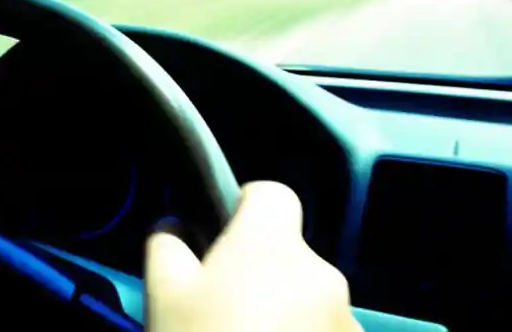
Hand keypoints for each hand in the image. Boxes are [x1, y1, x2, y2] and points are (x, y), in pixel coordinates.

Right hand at [145, 181, 360, 331]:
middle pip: (288, 256)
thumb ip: (167, 245)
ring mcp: (349, 324)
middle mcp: (323, 275)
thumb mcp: (162, 294)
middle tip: (218, 313)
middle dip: (258, 275)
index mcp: (273, 245)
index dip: (241, 210)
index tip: (215, 243)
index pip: (271, 194)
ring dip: (283, 316)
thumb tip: (177, 228)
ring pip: (307, 302)